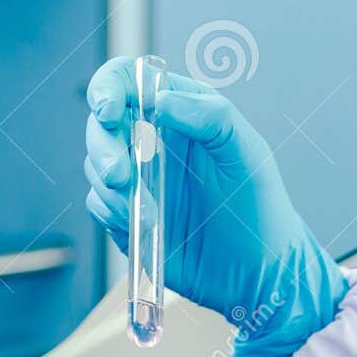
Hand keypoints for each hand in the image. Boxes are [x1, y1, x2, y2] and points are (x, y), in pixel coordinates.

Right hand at [84, 57, 347, 356]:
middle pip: (102, 125)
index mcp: (180, 115)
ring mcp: (140, 182)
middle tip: (121, 175)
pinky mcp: (131, 219)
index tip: (108, 110)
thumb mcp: (246, 152)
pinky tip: (144, 224)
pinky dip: (113, 212)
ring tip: (144, 208)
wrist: (260, 273)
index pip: (128, 83)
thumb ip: (210, 115)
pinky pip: (100, 205)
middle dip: (102, 146)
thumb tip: (159, 100)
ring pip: (96, 166)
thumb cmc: (261, 207)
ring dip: (110, 185)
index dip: (108, 87)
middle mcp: (154, 144)